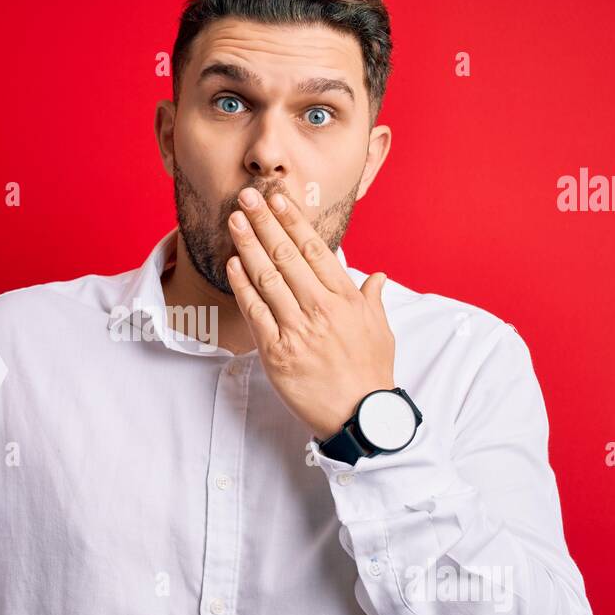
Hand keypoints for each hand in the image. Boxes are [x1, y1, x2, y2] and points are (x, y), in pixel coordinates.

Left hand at [225, 186, 395, 439]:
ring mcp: (298, 330)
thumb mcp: (381, 331)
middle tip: (247, 197)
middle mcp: (321, 309)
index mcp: (346, 299)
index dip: (294, 221)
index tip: (279, 199)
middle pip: (287, 256)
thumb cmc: (370, 374)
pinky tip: (233, 263)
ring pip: (268, 278)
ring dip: (248, 245)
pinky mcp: (278, 352)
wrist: (360, 417)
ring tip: (234, 220)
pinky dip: (243, 285)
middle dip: (265, 222)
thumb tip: (378, 277)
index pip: (316, 249)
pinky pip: (256, 312)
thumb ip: (373, 299)